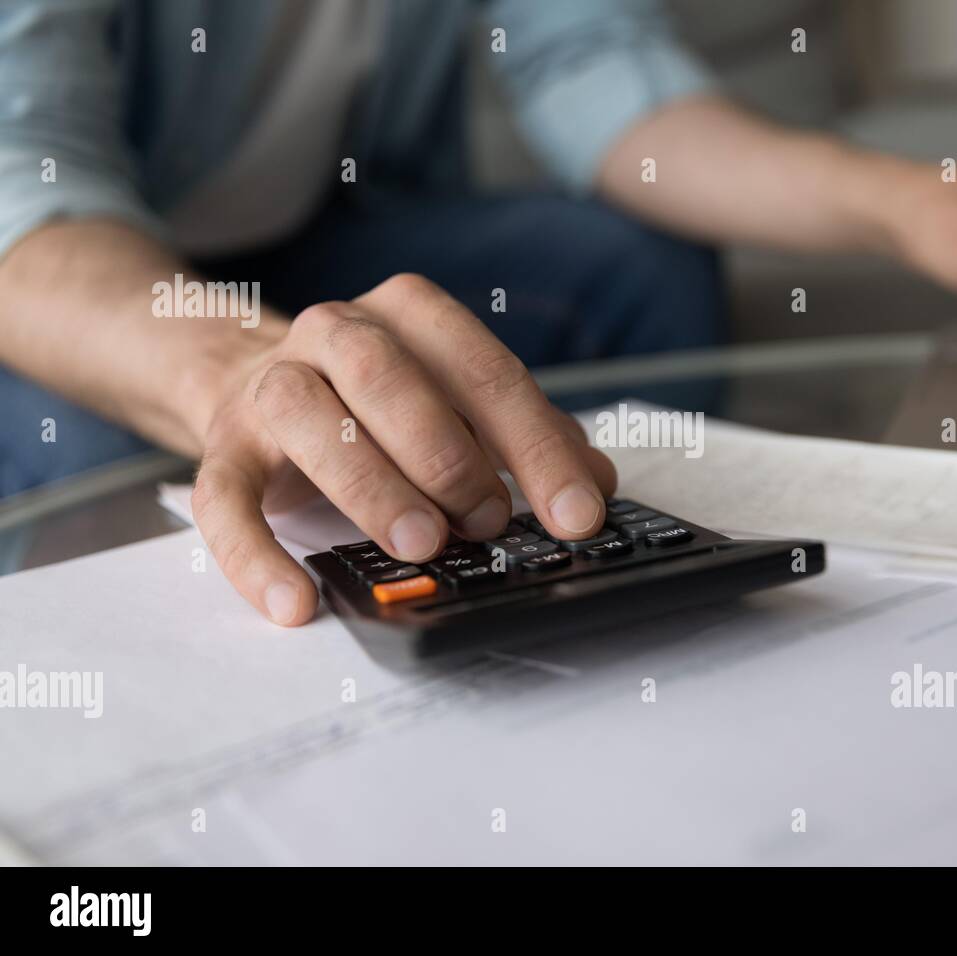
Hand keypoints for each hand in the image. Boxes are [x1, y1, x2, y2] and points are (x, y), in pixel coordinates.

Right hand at [190, 274, 616, 625]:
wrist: (258, 384)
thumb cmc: (388, 406)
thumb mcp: (466, 409)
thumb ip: (528, 441)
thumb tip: (596, 487)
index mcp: (410, 315)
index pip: (483, 369)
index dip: (535, 445)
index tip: (577, 512)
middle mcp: (335, 332)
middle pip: (387, 376)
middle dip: (447, 453)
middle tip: (489, 520)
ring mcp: (271, 387)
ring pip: (308, 421)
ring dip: (371, 486)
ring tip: (422, 545)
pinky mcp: (221, 448)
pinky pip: (223, 500)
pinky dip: (256, 556)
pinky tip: (298, 602)